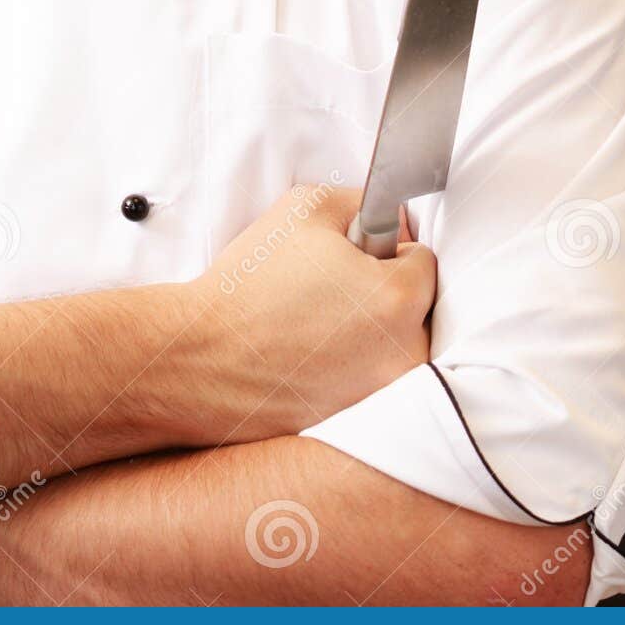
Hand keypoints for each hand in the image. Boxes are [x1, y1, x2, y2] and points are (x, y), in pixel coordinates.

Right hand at [181, 186, 433, 442]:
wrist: (200, 357)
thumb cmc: (249, 283)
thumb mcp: (304, 208)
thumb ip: (363, 201)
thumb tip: (389, 220)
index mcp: (399, 298)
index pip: (424, 261)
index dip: (384, 251)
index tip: (349, 258)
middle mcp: (403, 354)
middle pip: (417, 310)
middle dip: (383, 295)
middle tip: (328, 292)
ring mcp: (381, 396)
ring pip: (394, 349)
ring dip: (370, 335)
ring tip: (314, 327)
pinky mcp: (355, 423)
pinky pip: (366, 383)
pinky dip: (346, 370)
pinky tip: (306, 357)